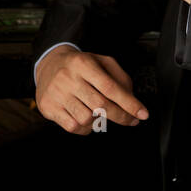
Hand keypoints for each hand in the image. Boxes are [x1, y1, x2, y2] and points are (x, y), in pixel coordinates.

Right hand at [34, 45, 148, 134]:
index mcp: (83, 64)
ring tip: (98, 112)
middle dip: (121, 116)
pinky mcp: (48, 107)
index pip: (111, 88)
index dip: (129, 103)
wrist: (49, 65)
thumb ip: (120, 78)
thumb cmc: (81, 66)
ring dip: (99, 121)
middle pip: (101, 105)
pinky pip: (73, 127)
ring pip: (87, 119)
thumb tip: (132, 101)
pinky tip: (85, 117)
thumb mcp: (102, 62)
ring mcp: (56, 94)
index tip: (142, 114)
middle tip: (131, 120)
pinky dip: (84, 128)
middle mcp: (68, 78)